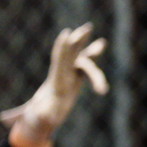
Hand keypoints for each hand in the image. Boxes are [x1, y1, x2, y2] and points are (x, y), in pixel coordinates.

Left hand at [0, 24, 108, 146]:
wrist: (43, 112)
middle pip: (71, 55)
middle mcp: (63, 73)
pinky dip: (93, 53)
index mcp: (56, 80)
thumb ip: (46, 115)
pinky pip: (86, 62)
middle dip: (78, 42)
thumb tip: (47, 117)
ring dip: (92, 51)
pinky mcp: (76, 75)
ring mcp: (70, 73)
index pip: (60, 62)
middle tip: (86, 28)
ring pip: (83, 59)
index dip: (63, 49)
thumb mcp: (45, 116)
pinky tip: (101, 43)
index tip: (66, 34)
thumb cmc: (44, 116)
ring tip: (102, 43)